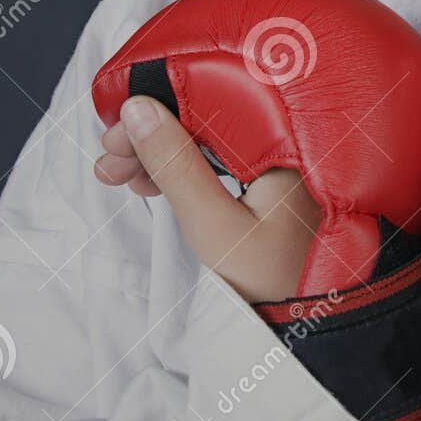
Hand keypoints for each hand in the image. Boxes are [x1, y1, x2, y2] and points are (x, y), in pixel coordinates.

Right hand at [93, 96, 320, 303]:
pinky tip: (149, 181)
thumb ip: (176, 167)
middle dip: (149, 133)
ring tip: (119, 175)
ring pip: (204, 136)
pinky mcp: (267, 177)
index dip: (155, 109)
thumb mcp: (216, 226)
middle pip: (204, 115)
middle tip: (108, 160)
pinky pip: (216, 156)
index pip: (210, 98)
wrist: (311, 322)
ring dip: (158, 150)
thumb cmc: (274, 281)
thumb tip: (138, 109)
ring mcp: (277, 158)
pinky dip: (181, 166)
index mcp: (284, 141)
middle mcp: (285, 140)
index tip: (113, 132)